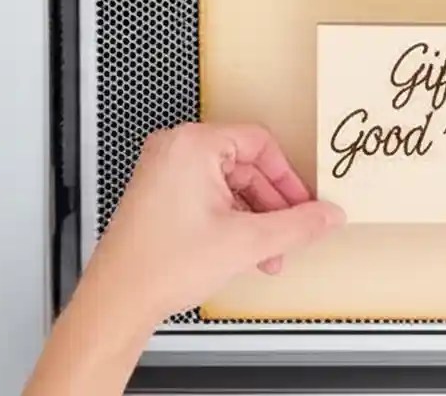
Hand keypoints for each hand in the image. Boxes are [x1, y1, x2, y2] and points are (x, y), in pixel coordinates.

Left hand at [24, 123, 343, 395]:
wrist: (118, 301)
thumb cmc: (162, 265)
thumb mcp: (248, 242)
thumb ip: (298, 225)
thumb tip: (328, 215)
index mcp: (194, 145)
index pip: (260, 144)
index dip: (288, 177)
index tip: (304, 203)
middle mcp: (174, 150)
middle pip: (246, 166)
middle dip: (272, 205)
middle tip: (290, 232)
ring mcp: (163, 171)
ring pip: (229, 185)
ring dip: (254, 218)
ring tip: (267, 253)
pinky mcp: (158, 194)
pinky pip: (208, 195)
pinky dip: (230, 220)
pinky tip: (243, 252)